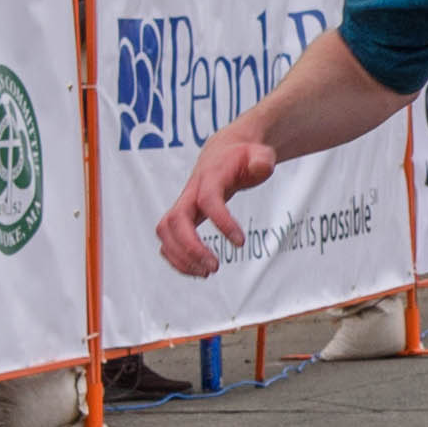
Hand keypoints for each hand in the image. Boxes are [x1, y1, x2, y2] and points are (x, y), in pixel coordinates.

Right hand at [157, 130, 277, 277]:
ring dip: (181, 257)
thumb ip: (261, 160)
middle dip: (191, 247)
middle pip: (176, 220)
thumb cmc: (242, 157)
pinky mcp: (180, 218)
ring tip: (206, 272)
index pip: (208, 200)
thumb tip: (261, 167)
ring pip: (166, 232)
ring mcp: (182, 205)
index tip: (241, 242)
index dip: (222, 222)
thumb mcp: (259, 154)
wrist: (223, 153)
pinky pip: (167, 241)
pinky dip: (177, 259)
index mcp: (210, 177)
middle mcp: (190, 192)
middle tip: (214, 267)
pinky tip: (197, 270)